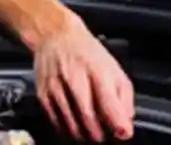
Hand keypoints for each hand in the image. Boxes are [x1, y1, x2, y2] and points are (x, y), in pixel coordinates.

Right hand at [33, 12, 134, 141]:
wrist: (55, 36)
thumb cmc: (87, 52)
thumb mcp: (113, 67)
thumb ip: (124, 94)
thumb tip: (126, 119)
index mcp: (97, 70)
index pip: (108, 100)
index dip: (117, 121)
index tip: (124, 132)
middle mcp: (76, 78)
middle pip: (88, 115)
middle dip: (99, 133)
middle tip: (105, 137)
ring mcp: (57, 86)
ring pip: (70, 121)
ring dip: (83, 134)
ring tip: (91, 135)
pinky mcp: (43, 94)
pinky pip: (55, 120)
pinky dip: (66, 129)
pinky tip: (74, 128)